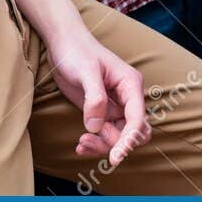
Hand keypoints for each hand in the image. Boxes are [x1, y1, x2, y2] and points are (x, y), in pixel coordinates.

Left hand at [40, 25, 150, 168]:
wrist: (63, 44)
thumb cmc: (77, 51)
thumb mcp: (86, 71)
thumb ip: (94, 98)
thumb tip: (96, 126)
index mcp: (130, 85)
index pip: (137, 119)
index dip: (129, 140)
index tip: (115, 157)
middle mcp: (127, 98)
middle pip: (134, 132)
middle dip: (115, 143)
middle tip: (89, 140)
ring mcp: (115, 106)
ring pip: (119, 137)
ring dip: (102, 145)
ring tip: (81, 142)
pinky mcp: (101, 112)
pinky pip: (105, 135)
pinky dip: (95, 143)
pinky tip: (80, 144)